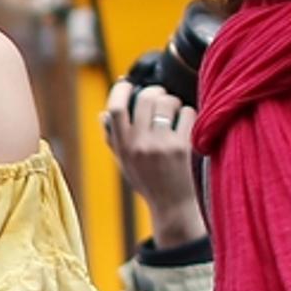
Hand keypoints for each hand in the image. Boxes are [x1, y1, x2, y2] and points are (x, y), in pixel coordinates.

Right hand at [104, 80, 205, 247]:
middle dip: (155, 91)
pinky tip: (187, 124)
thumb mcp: (124, 164)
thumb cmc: (149, 183)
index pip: (115, 109)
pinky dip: (188, 113)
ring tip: (175, 110)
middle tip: (160, 96)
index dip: (121, 90)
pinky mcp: (183, 147)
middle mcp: (140, 145)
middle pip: (145, 99)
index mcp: (123, 147)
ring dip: (173, 101)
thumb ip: (113, 139)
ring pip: (167, 102)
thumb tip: (103, 114)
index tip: (127, 83)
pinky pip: (187, 113)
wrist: (173, 207)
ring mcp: (162, 145)